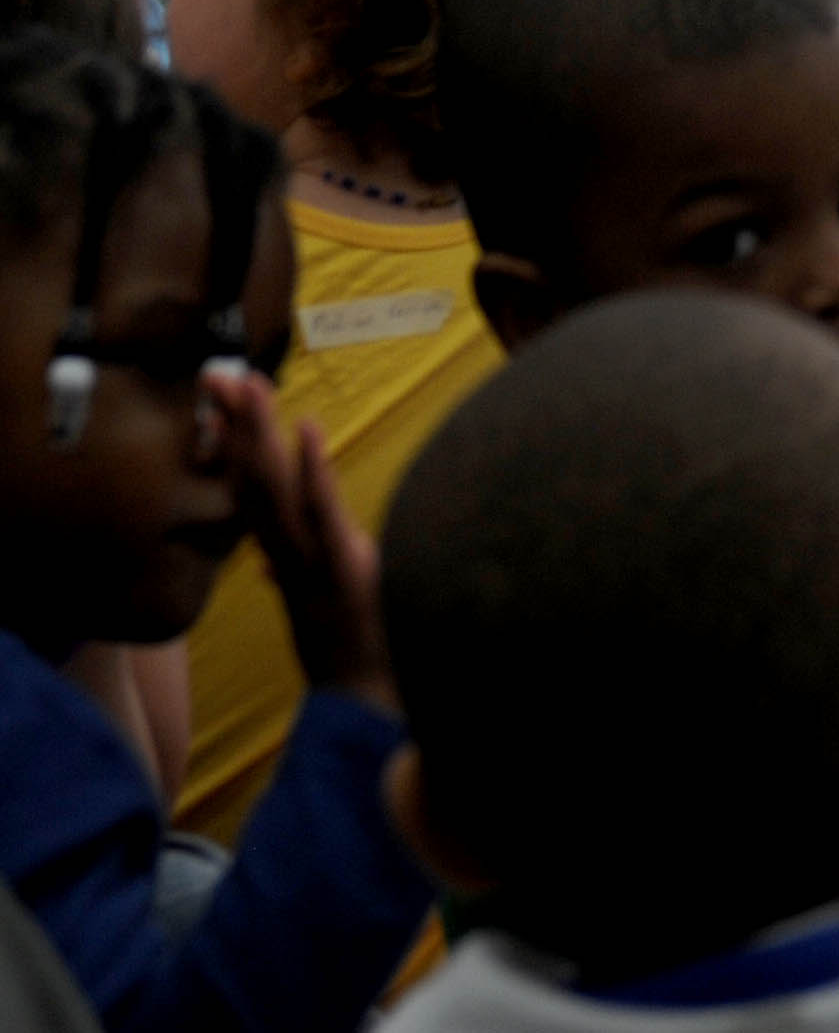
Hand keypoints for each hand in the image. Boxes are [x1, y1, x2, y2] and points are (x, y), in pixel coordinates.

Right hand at [207, 369, 392, 711]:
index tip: (220, 404)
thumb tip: (270, 565)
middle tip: (218, 373)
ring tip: (249, 385)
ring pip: (276, 493)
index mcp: (288, 565)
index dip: (232, 450)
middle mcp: (290, 561)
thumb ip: (296, 584)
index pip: (252, 497)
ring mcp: (314, 566)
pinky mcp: (345, 573)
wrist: (370, 714)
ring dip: (261, 436)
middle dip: (235, 428)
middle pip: (252, 484)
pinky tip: (305, 428)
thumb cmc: (354, 662)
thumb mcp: (319, 619)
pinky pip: (323, 516)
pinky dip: (312, 471)